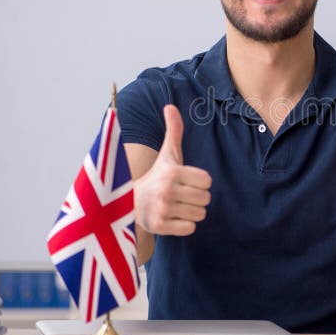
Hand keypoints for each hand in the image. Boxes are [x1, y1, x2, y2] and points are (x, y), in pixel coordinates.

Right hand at [134, 105, 211, 235]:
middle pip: (206, 199)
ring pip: (200, 214)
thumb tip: (171, 106)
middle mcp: (167, 190)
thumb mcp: (166, 154)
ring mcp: (163, 209)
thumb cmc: (156, 176)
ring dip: (191, 212)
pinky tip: (172, 218)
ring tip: (176, 206)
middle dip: (197, 198)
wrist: (128, 202)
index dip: (200, 182)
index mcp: (172, 171)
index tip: (186, 181)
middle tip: (182, 195)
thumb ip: (174, 130)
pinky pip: (190, 228)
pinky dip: (184, 225)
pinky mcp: (160, 226)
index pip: (207, 181)